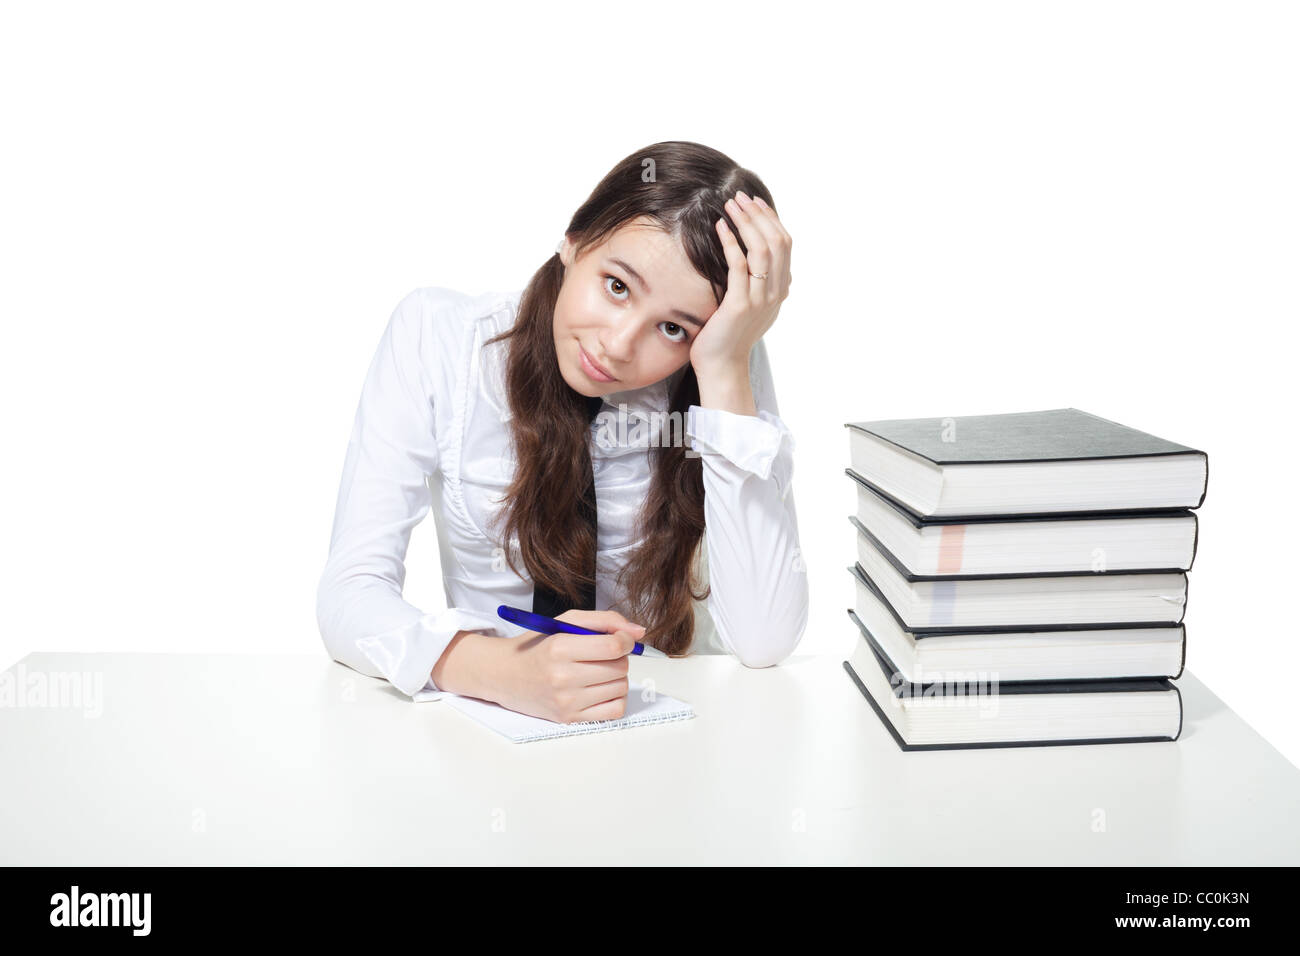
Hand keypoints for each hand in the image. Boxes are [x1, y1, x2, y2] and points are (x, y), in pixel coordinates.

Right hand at [490, 609, 644, 723]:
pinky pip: (614, 710)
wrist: (505, 675)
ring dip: (616, 678)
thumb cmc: (538, 646)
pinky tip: (600, 689)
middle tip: (601, 655)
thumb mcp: (565, 622)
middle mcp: (563, 677)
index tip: (621, 639)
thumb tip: (638, 632)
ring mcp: (566, 701)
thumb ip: (605, 621)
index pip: (613, 647)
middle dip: (618, 658)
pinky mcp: (570, 718)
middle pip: (619, 668)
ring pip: (621, 688)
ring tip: (597, 671)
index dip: (626, 641)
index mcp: (560, 648)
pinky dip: (615, 698)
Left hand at [689, 190, 792, 383]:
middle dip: (758, 214)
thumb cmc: (729, 335)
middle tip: (740, 197)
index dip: (771, 219)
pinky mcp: (741, 305)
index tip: (755, 202)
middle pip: (776, 241)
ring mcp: (761, 299)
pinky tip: (720, 227)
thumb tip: (753, 260)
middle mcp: (776, 292)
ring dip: (746, 222)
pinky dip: (731, 242)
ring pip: (762, 249)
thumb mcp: (751, 306)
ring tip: (730, 206)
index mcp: (780, 289)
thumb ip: (758, 284)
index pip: (784, 244)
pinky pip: (739, 265)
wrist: (723, 366)